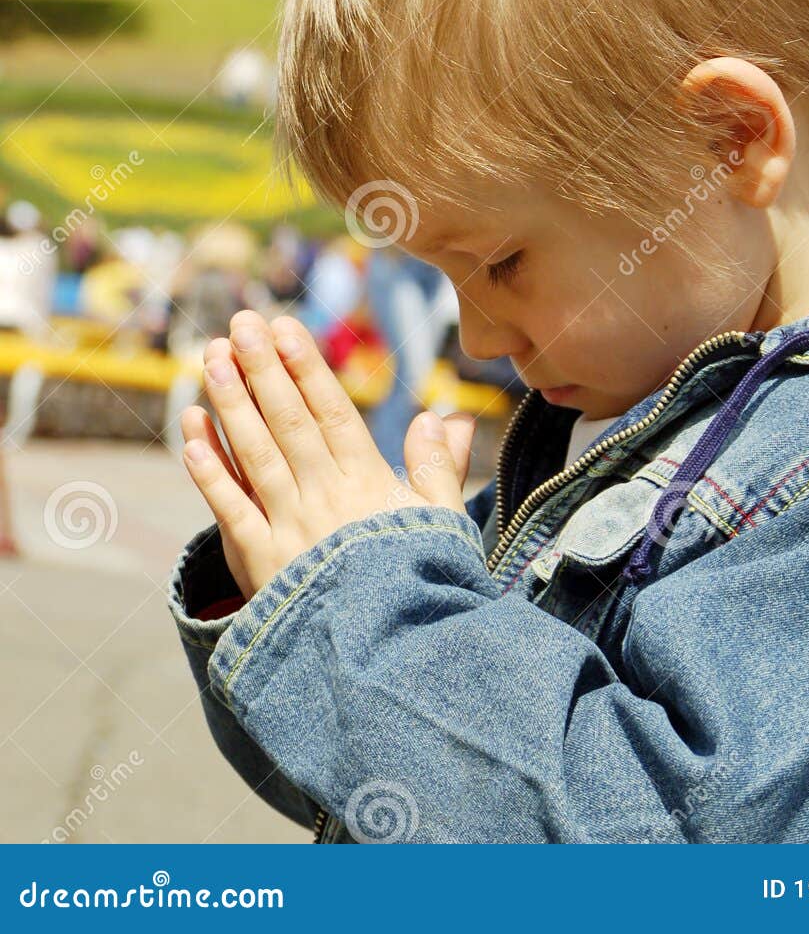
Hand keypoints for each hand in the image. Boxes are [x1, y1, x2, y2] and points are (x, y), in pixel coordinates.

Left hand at [179, 311, 477, 600]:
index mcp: (368, 484)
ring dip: (231, 404)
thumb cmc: (417, 585)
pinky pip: (230, 510)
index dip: (306, 368)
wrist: (388, 658)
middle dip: (262, 369)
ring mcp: (289, 528)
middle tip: (240, 323)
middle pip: (288, 422)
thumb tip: (444, 416)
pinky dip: (209, 473)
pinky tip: (191, 436)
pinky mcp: (262, 564)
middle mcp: (324, 497)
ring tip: (211, 359)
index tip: (286, 328)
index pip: (331, 412)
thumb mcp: (440, 526)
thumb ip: (438, 468)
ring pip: (255, 455)